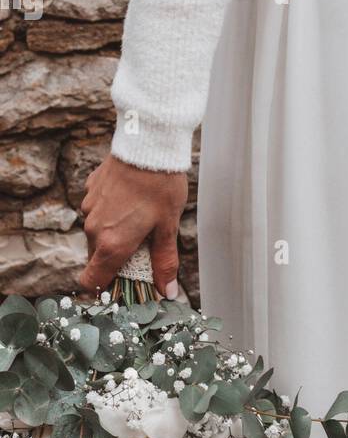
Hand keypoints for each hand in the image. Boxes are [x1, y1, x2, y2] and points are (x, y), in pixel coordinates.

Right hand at [79, 154, 188, 296]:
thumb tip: (166, 291)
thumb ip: (164, 262)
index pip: (91, 281)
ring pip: (98, 233)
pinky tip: (131, 200)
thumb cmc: (161, 187)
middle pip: (98, 257)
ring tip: (140, 220)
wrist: (148, 146)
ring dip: (114, 234)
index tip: (119, 287)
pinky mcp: (90, 190)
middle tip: (142, 250)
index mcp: (111, 244)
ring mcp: (89, 208)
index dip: (103, 289)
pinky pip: (98, 211)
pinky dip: (111, 213)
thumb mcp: (168, 228)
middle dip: (116, 259)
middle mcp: (94, 229)